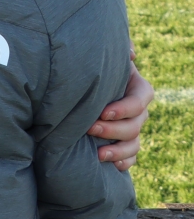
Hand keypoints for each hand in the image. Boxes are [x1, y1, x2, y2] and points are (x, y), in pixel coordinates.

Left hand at [87, 45, 152, 170]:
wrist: (75, 86)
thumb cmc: (89, 67)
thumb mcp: (99, 56)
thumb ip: (114, 52)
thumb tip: (130, 53)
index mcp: (135, 87)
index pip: (142, 98)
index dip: (126, 107)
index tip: (104, 112)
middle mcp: (136, 109)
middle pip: (136, 124)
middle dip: (114, 129)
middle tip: (89, 128)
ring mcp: (130, 127)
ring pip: (135, 143)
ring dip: (119, 150)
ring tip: (98, 155)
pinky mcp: (121, 142)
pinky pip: (130, 157)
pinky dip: (123, 162)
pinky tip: (111, 166)